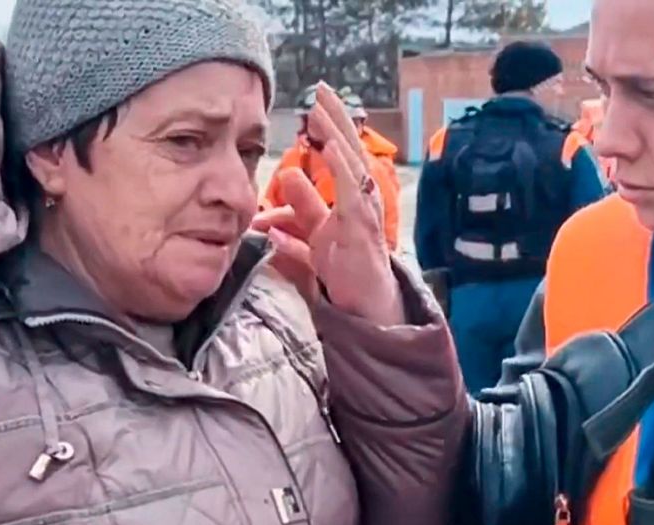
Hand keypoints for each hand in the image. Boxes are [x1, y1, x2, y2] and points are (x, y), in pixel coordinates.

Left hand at [251, 82, 403, 325]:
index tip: (317, 98)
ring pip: (354, 168)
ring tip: (322, 115)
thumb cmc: (344, 268)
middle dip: (337, 120)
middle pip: (351, 151)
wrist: (365, 305)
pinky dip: (343, 172)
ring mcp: (365, 213)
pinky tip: (333, 151)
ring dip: (339, 139)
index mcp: (351, 196)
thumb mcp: (316, 231)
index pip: (341, 153)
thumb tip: (288, 176)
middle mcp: (362, 199)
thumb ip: (302, 206)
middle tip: (321, 90)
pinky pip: (353, 197)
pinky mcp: (362, 230)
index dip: (331, 125)